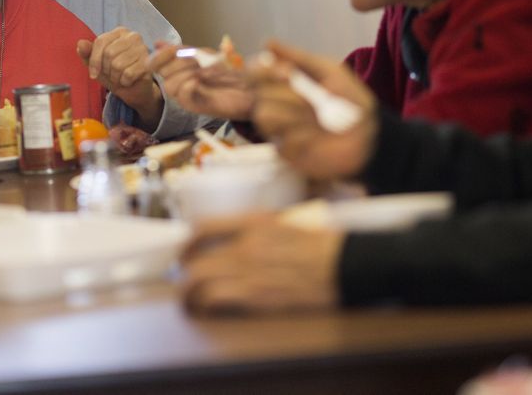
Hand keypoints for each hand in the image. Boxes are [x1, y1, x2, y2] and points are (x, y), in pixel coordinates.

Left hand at [77, 27, 162, 126]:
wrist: (133, 90)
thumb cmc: (114, 73)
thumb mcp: (97, 64)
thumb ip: (87, 53)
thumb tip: (80, 43)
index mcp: (119, 32)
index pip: (100, 41)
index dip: (94, 60)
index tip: (93, 74)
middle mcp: (133, 36)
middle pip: (109, 53)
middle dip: (106, 70)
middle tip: (112, 74)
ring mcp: (143, 49)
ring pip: (118, 65)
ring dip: (115, 77)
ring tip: (120, 77)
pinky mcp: (149, 64)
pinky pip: (128, 74)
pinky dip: (124, 82)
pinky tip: (128, 81)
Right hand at [148, 43, 253, 119]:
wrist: (249, 88)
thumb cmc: (227, 71)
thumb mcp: (204, 55)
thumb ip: (182, 50)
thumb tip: (157, 43)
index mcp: (177, 70)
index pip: (156, 62)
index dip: (161, 55)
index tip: (172, 50)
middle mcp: (178, 83)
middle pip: (163, 72)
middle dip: (178, 62)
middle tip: (196, 60)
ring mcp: (186, 95)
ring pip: (169, 86)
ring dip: (184, 74)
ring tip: (201, 71)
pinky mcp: (196, 106)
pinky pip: (183, 97)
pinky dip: (187, 87)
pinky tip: (197, 81)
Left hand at [182, 211, 342, 314]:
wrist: (348, 264)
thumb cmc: (327, 245)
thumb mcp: (289, 223)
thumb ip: (263, 229)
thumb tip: (245, 239)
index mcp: (255, 222)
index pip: (203, 226)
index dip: (187, 242)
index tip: (184, 251)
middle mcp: (246, 244)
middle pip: (194, 259)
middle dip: (183, 274)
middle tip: (184, 282)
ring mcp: (250, 270)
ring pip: (198, 281)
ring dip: (189, 294)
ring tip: (190, 301)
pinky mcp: (258, 295)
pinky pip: (216, 299)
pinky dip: (205, 306)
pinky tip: (207, 310)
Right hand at [248, 39, 377, 180]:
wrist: (369, 135)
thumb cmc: (351, 101)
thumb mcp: (330, 71)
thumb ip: (299, 57)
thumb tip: (268, 42)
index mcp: (283, 82)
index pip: (255, 72)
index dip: (264, 71)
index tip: (286, 72)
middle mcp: (276, 103)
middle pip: (258, 94)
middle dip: (287, 94)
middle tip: (311, 98)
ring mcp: (278, 127)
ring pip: (264, 115)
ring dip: (293, 114)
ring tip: (317, 117)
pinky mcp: (285, 151)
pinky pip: (281, 140)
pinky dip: (303, 136)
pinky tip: (318, 138)